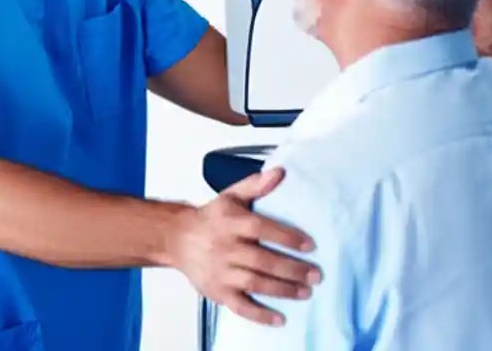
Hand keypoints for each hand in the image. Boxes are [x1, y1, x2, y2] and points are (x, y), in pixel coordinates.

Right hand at [166, 166, 319, 325]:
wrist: (176, 239)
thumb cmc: (209, 219)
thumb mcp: (230, 196)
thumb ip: (255, 185)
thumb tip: (279, 173)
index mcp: (230, 223)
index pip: (261, 229)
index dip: (286, 237)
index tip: (309, 245)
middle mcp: (225, 248)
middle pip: (262, 260)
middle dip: (291, 269)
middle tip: (315, 274)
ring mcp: (221, 272)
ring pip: (255, 283)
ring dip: (283, 289)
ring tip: (305, 291)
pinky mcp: (218, 291)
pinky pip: (240, 306)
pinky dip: (260, 314)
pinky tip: (279, 318)